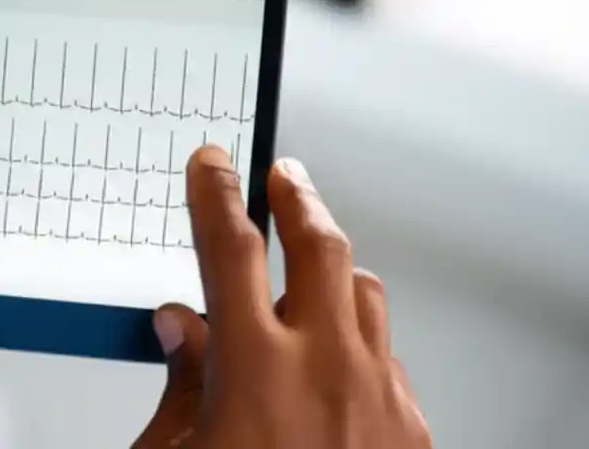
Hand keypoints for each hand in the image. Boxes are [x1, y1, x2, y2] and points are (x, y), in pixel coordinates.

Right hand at [134, 148, 430, 447]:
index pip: (231, 250)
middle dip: (298, 199)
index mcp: (256, 372)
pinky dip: (357, 347)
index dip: (218, 196)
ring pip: (365, 295)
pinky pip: (387, 361)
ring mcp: (376, 398)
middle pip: (320, 246)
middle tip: (285, 177)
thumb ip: (180, 386)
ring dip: (334, 274)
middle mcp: (326, 372)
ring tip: (313, 268)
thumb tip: (181, 329)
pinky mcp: (408, 430)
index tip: (213, 167)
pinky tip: (335, 361)